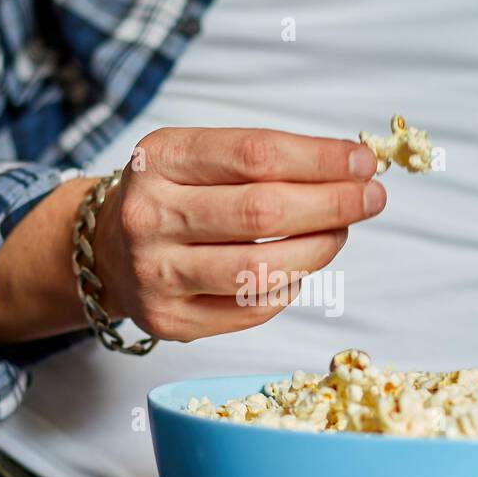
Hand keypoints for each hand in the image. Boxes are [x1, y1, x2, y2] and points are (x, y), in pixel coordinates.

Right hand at [0, 128, 380, 344]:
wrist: (105, 250)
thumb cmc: (173, 195)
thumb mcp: (200, 156)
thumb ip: (266, 159)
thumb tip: (354, 169)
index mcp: (159, 159)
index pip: (254, 155)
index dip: (319, 159)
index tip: (363, 161)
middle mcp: (148, 217)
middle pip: (262, 213)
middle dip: (333, 204)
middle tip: (372, 199)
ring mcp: (156, 275)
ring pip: (262, 269)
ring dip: (320, 249)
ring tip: (340, 231)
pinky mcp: (171, 322)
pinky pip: (254, 308)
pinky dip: (290, 285)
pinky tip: (297, 266)